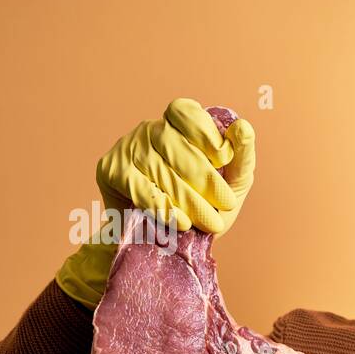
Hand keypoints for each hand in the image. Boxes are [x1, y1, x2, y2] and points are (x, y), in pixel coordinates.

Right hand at [58, 100, 255, 310]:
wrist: (172, 241)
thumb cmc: (207, 204)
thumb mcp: (232, 181)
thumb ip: (241, 156)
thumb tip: (244, 127)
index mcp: (178, 124)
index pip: (185, 112)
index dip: (204, 133)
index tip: (223, 159)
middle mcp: (150, 130)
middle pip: (174, 145)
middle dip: (205, 177)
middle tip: (226, 203)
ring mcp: (127, 147)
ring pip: (158, 169)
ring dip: (189, 199)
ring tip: (211, 222)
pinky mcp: (110, 170)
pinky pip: (138, 187)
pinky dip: (162, 207)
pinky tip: (181, 222)